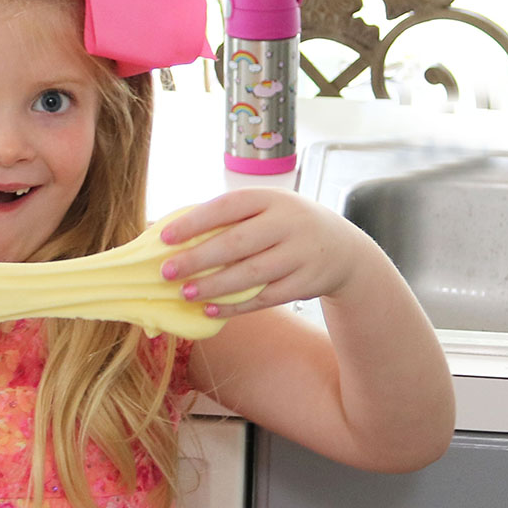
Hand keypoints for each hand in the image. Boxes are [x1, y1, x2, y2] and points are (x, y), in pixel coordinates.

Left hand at [159, 188, 370, 317]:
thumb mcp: (266, 209)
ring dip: (214, 286)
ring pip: (251, 274)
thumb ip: (229, 218)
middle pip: (237, 243)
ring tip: (186, 293)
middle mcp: (288, 223)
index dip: (194, 222)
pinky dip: (237, 306)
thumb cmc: (285, 226)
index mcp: (270, 198)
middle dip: (198, 259)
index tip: (164, 237)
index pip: (227, 207)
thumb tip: (172, 233)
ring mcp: (300, 254)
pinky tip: (212, 309)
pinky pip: (266, 297)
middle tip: (167, 272)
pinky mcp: (307, 283)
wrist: (342, 249)